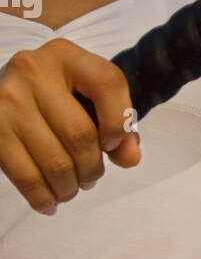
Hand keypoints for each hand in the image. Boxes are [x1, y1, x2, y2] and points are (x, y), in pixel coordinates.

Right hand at [0, 38, 140, 214]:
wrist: (5, 88)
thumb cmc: (58, 96)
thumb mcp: (91, 97)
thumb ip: (120, 123)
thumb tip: (130, 158)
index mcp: (67, 55)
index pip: (108, 83)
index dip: (120, 122)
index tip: (113, 144)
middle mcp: (33, 70)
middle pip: (80, 134)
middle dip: (93, 168)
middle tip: (91, 178)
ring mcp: (8, 101)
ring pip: (54, 161)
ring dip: (70, 187)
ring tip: (72, 188)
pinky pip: (25, 176)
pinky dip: (43, 197)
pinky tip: (50, 202)